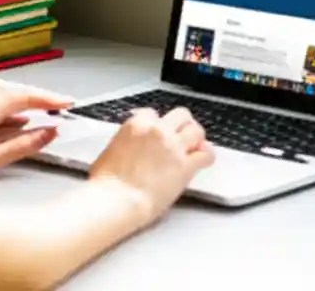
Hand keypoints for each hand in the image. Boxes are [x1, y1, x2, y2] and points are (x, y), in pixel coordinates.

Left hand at [0, 76, 72, 175]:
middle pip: (18, 90)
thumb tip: (48, 134)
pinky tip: (10, 112)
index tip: (69, 104)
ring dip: (24, 97)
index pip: (28, 97)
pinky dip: (8, 98)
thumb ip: (20, 146)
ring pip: (5, 88)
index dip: (51, 100)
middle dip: (41, 98)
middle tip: (60, 108)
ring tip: (40, 111)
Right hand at [87, 107, 215, 224]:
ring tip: (195, 146)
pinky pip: (206, 153)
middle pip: (181, 115)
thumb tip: (126, 147)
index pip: (154, 114)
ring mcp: (173, 147)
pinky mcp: (185, 166)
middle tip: (182, 135)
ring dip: (196, 138)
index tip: (159, 132)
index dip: (158, 124)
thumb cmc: (107, 183)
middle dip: (182, 124)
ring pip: (196, 130)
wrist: (116, 200)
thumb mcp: (109, 152)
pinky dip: (207, 155)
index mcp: (137, 125)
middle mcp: (157, 131)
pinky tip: (204, 159)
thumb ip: (124, 143)